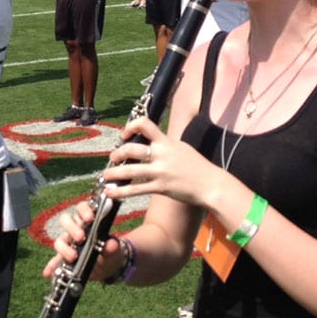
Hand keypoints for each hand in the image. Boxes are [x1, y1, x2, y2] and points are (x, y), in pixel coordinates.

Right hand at [40, 200, 127, 281]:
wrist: (108, 267)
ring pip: (60, 240)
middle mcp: (75, 229)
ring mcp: (68, 243)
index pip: (82, 208)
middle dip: (72, 228)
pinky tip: (49, 273)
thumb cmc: (110, 252)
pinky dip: (52, 266)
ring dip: (64, 248)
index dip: (84, 210)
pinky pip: (55, 261)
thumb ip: (112, 247)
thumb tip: (110, 244)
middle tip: (81, 238)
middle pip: (66, 221)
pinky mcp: (64, 258)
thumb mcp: (114, 250)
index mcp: (88, 221)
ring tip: (73, 257)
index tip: (90, 218)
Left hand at [98, 117, 227, 208]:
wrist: (211, 184)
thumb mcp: (181, 147)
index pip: (145, 125)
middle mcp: (162, 154)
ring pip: (129, 170)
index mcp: (167, 142)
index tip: (124, 134)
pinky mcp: (160, 187)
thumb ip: (165, 144)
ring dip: (113, 173)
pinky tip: (111, 193)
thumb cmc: (197, 167)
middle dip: (118, 153)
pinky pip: (136, 189)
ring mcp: (160, 171)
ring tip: (105, 175)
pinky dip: (120, 192)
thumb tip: (151, 140)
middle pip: (132, 148)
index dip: (130, 126)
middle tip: (113, 158)